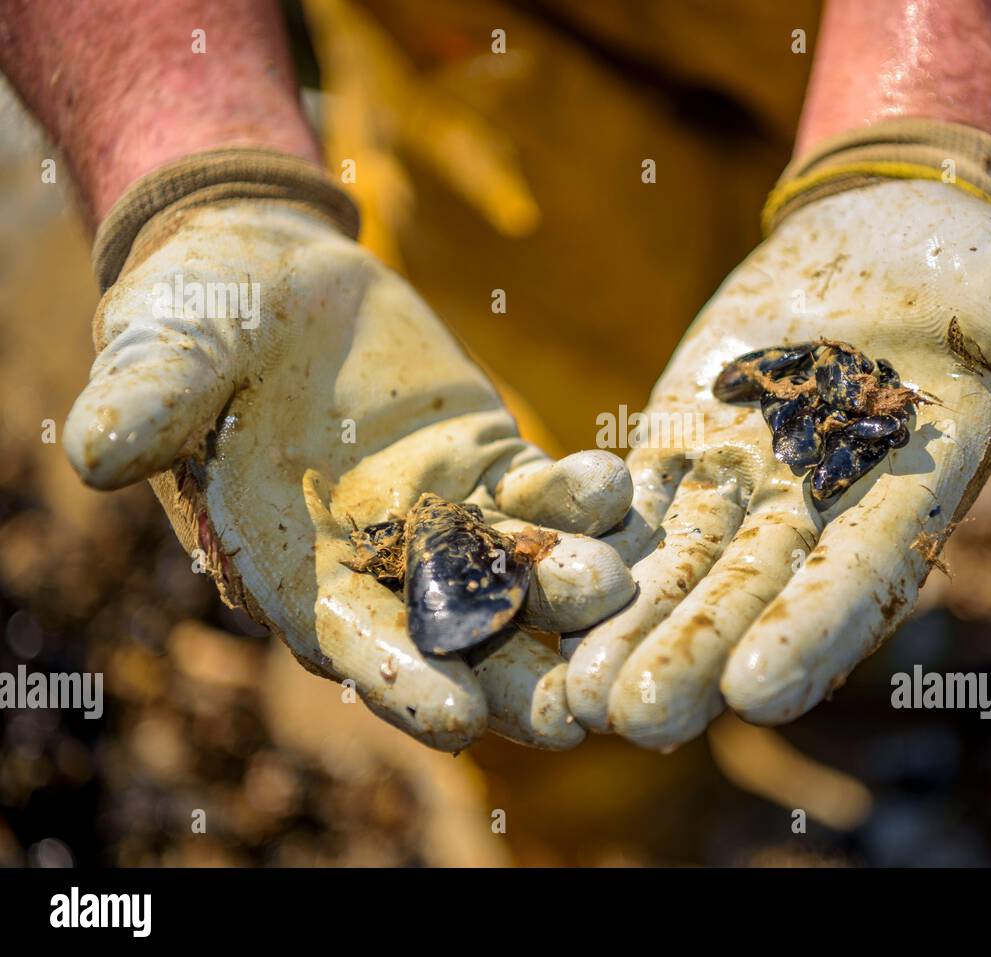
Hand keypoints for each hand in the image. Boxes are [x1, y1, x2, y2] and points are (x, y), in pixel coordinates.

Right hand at [65, 152, 633, 751]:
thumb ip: (147, 402)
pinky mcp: (491, 461)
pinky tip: (615, 487)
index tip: (458, 718)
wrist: (270, 272)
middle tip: (573, 711)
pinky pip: (541, 489)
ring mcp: (445, 513)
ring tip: (610, 585)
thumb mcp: (163, 350)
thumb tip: (95, 452)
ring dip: (563, 587)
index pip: (348, 638)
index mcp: (290, 562)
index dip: (399, 678)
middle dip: (510, 672)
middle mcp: (377, 559)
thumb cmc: (200, 318)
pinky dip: (577, 496)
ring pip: (515, 570)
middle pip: (453, 634)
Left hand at [565, 173, 990, 749]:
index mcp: (901, 500)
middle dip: (693, 654)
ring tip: (571, 693)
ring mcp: (736, 490)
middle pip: (748, 596)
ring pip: (673, 571)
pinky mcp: (675, 452)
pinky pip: (624, 509)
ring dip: (622, 630)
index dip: (811, 629)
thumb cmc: (966, 271)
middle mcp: (813, 516)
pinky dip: (582, 550)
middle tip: (638, 719)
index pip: (856, 579)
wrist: (877, 241)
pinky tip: (528, 589)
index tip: (760, 688)